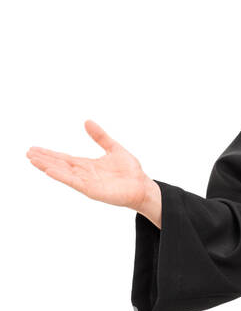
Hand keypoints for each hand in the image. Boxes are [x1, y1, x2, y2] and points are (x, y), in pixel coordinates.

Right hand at [26, 120, 159, 216]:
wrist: (142, 186)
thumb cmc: (129, 171)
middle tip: (28, 153)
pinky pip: (73, 181)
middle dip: (44, 159)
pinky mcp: (92, 190)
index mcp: (87, 165)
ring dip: (48, 166)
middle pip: (59, 165)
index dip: (49, 153)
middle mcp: (84, 174)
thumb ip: (100, 136)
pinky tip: (50, 170)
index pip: (64, 158)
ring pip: (63, 172)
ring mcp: (86, 182)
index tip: (35, 149)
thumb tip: (87, 121)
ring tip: (33, 160)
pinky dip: (61, 176)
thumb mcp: (113, 147)